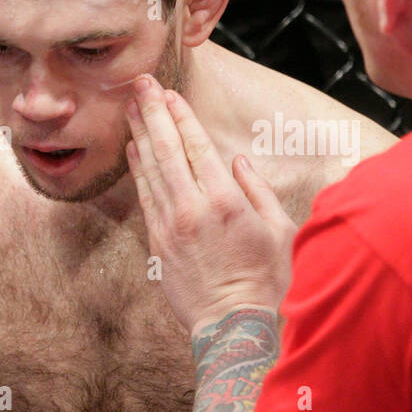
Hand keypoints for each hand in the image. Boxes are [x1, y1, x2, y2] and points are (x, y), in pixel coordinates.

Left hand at [124, 75, 296, 337]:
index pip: (197, 146)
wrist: (236, 326)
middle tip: (139, 84)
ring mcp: (170, 227)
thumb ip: (256, 190)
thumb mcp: (279, 229)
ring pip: (149, 171)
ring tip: (131, 108)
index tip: (169, 92)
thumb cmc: (269, 280)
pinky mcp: (158, 245)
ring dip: (140, 136)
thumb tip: (237, 161)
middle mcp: (193, 208)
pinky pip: (144, 198)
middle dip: (152, 113)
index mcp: (226, 201)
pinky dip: (137, 171)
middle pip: (166, 150)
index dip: (181, 116)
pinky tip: (133, 151)